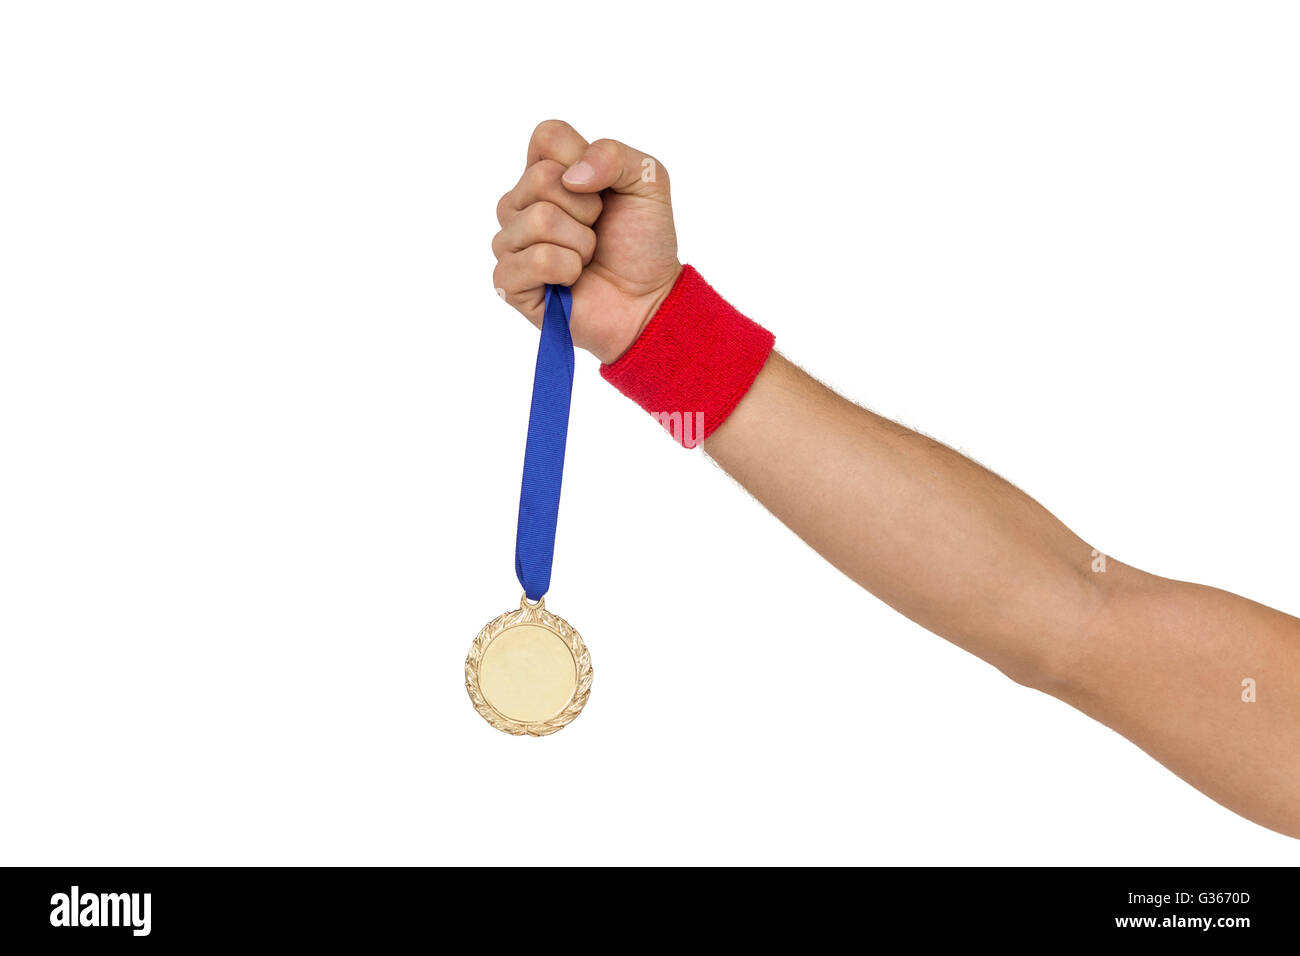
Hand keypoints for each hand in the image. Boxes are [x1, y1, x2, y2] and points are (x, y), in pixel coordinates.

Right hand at [492, 120, 680, 363]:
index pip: (546, 136)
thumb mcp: (648, 182)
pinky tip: (571, 280)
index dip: (583, 160)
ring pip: (539, 219)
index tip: (603, 191)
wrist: (648, 300)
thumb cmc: (643, 243)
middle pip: (541, 178)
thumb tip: (571, 176)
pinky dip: (567, 269)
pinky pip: (535, 259)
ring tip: (586, 258)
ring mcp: (511, 242)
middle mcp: (520, 204)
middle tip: (597, 231)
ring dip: (581, 242)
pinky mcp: (508, 282)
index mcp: (547, 172)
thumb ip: (614, 154)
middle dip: (586, 209)